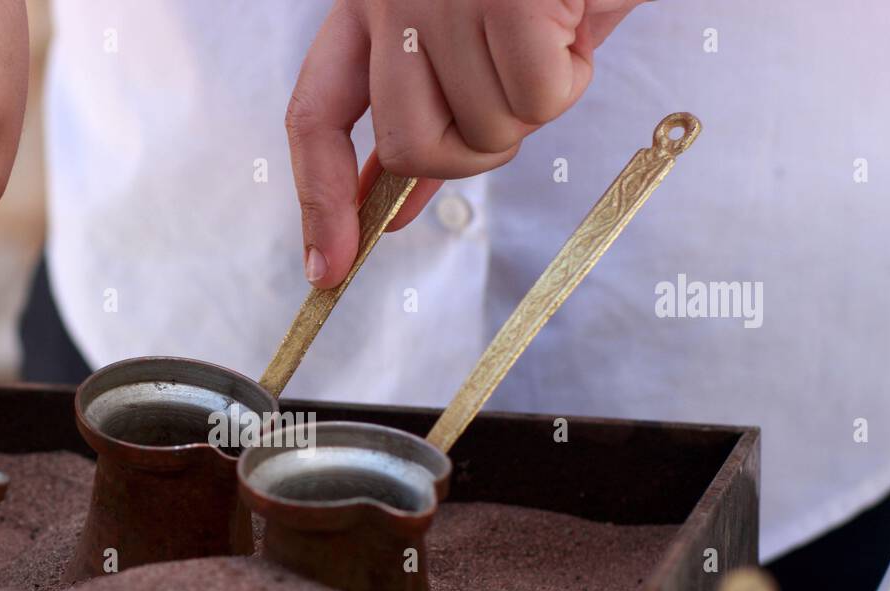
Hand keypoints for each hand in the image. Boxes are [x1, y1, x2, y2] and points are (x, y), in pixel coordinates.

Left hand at [286, 0, 643, 287]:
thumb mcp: (473, 42)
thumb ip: (429, 116)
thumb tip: (393, 208)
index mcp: (369, 3)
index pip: (315, 116)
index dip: (320, 200)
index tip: (326, 266)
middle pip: (410, 147)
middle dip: (471, 152)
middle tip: (515, 98)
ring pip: (484, 131)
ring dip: (534, 104)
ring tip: (552, 33)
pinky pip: (539, 100)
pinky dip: (572, 76)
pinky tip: (574, 21)